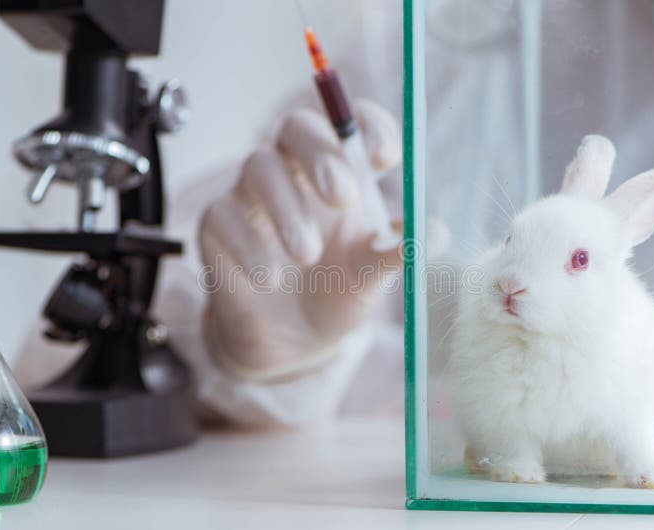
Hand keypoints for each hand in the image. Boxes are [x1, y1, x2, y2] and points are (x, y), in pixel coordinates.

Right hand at [198, 100, 401, 379]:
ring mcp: (253, 196)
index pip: (350, 123)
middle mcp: (295, 172)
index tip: (385, 156)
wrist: (292, 344)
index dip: (367, 126)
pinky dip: (249, 246)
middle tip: (343, 196)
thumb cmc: (336, 293)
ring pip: (259, 167)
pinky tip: (268, 279)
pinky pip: (223, 216)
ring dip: (287, 208)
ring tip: (308, 255)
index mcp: (341, 173)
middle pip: (297, 127)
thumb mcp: (373, 274)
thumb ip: (400, 252)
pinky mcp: (218, 227)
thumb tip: (436, 232)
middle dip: (321, 154)